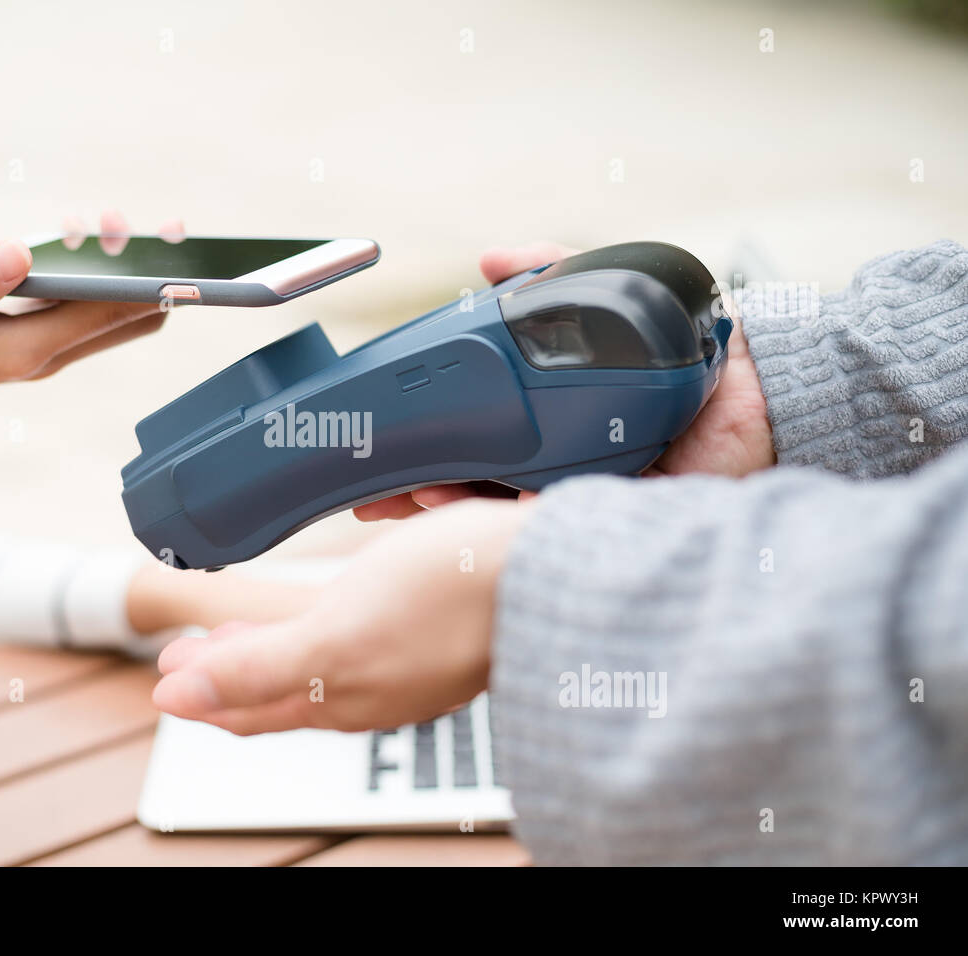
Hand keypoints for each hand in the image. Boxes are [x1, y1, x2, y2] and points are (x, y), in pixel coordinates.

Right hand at [0, 218, 167, 419]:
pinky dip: (95, 273)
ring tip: (115, 220)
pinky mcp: (36, 335)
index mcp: (28, 348)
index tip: (179, 253)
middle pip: (130, 318)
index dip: (149, 283)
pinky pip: (85, 306)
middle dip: (155, 274)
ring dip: (125, 268)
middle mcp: (48, 352)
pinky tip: (80, 237)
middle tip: (170, 228)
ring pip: (111, 311)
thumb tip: (22, 250)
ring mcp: (45, 346)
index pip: (108, 314)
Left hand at [151, 498, 532, 733]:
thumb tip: (176, 697)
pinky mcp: (434, 630)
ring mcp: (405, 662)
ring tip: (243, 630)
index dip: (204, 690)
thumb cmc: (452, 599)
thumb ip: (255, 668)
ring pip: (319, 663)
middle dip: (230, 668)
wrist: (553, 578)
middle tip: (191, 652)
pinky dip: (321, 626)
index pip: (250, 704)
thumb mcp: (335, 637)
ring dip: (272, 647)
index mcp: (339, 693)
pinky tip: (328, 609)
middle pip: (281, 684)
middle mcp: (371, 687)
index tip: (166, 668)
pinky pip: (359, 635)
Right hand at [353, 242, 774, 520]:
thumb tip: (491, 258)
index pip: (472, 440)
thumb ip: (560, 271)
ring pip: (495, 515)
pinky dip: (500, 523)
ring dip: (441, 510)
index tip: (380, 452)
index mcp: (550, 423)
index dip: (422, 449)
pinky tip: (469, 510)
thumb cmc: (696, 361)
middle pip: (471, 486)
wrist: (773, 404)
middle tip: (372, 495)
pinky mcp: (606, 522)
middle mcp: (558, 467)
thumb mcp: (614, 300)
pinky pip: (543, 531)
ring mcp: (579, 500)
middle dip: (413, 492)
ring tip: (399, 501)